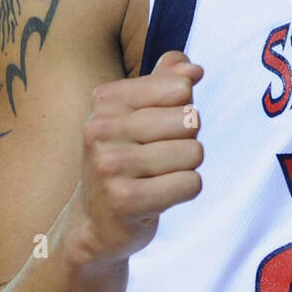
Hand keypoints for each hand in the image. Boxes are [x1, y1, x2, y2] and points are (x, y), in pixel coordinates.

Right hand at [68, 49, 204, 266]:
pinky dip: (185, 191)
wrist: (97, 222)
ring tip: (157, 178)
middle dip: (186, 140)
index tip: (156, 130)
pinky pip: (191, 184)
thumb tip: (194, 69)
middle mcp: (101, 129)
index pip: (180, 87)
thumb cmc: (125, 160)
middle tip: (158, 159)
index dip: (182, 110)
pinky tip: (158, 197)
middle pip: (190, 119)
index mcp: (106, 100)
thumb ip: (167, 82)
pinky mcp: (125, 200)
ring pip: (194, 152)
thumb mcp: (138, 115)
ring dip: (186, 168)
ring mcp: (110, 165)